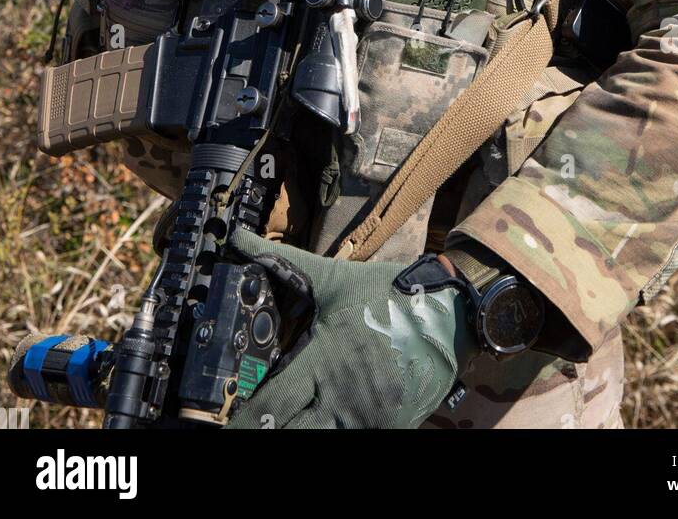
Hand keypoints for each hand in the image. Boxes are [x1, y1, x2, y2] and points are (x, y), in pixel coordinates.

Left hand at [226, 230, 476, 429]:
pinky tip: (325, 419)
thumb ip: (284, 262)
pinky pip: (352, 439)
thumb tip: (239, 238)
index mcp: (323, 360)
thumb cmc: (388, 294)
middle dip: (269, 431)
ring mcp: (367, 418)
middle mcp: (342, 396)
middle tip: (254, 423)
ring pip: (319, 440)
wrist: (450, 314)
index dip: (245, 419)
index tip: (228, 420)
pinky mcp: (389, 428)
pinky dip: (334, 431)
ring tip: (291, 419)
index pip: (271, 405)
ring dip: (303, 430)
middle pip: (291, 434)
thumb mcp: (335, 278)